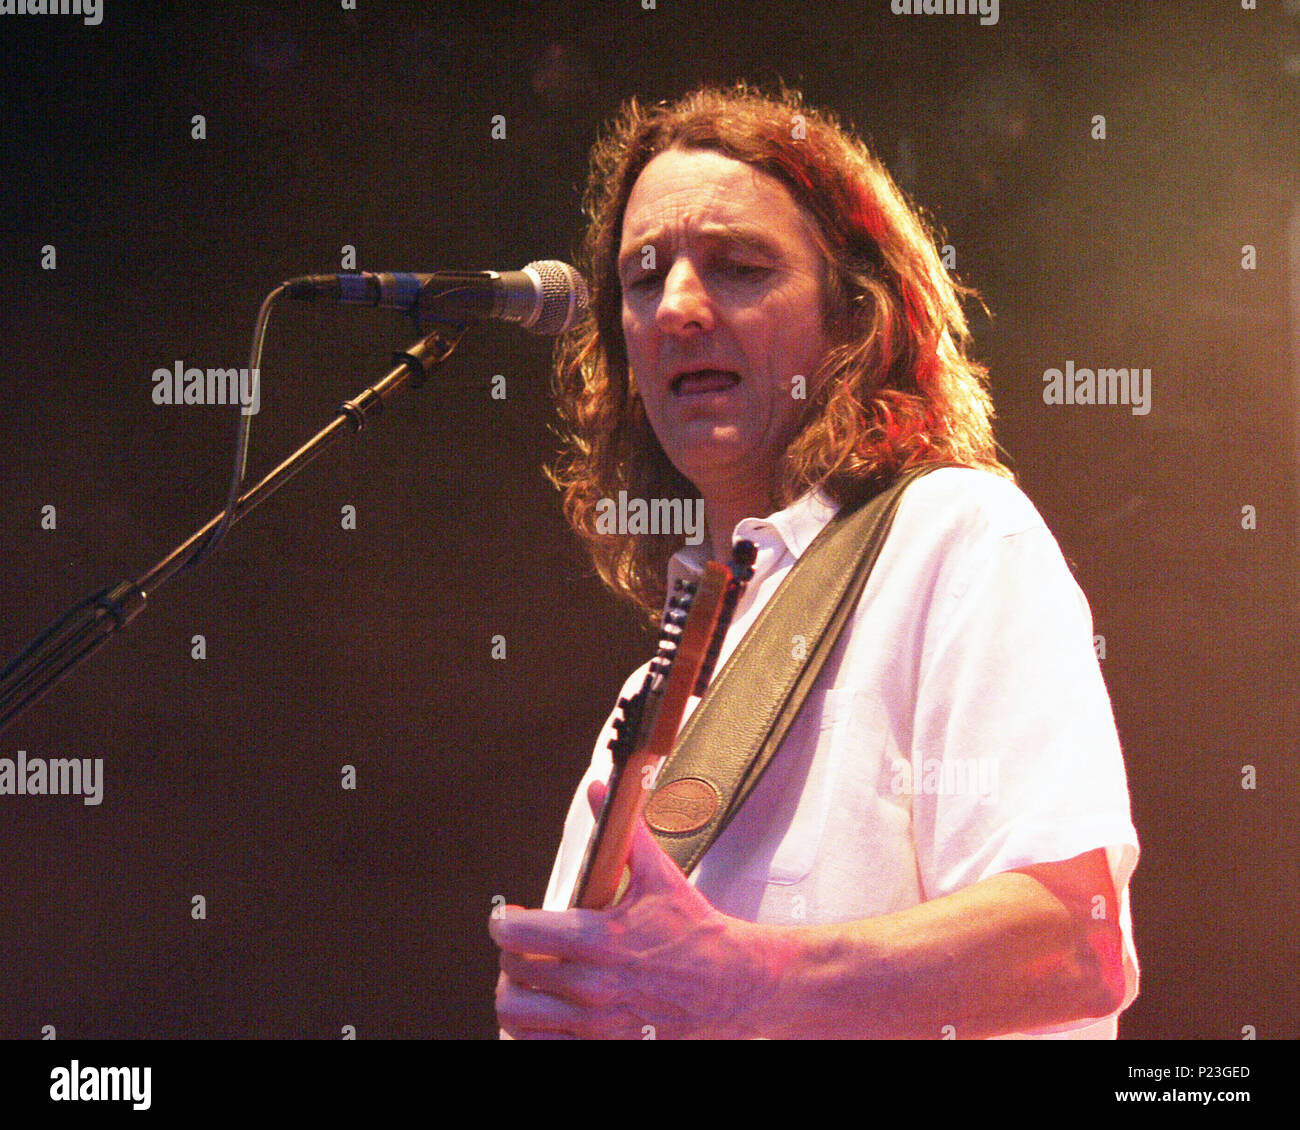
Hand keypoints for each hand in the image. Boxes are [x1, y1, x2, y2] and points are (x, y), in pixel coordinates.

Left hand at [490, 782, 776, 1038]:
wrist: (734, 986)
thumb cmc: (698, 935)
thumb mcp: (661, 876)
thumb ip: (623, 834)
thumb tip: (599, 792)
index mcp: (600, 939)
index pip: (517, 933)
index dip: (504, 920)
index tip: (509, 916)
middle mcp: (592, 985)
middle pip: (511, 971)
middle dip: (512, 952)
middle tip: (525, 943)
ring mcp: (595, 1024)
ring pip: (515, 1014)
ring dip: (515, 993)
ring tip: (530, 978)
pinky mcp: (604, 1047)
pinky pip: (540, 1046)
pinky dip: (534, 1029)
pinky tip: (548, 1009)